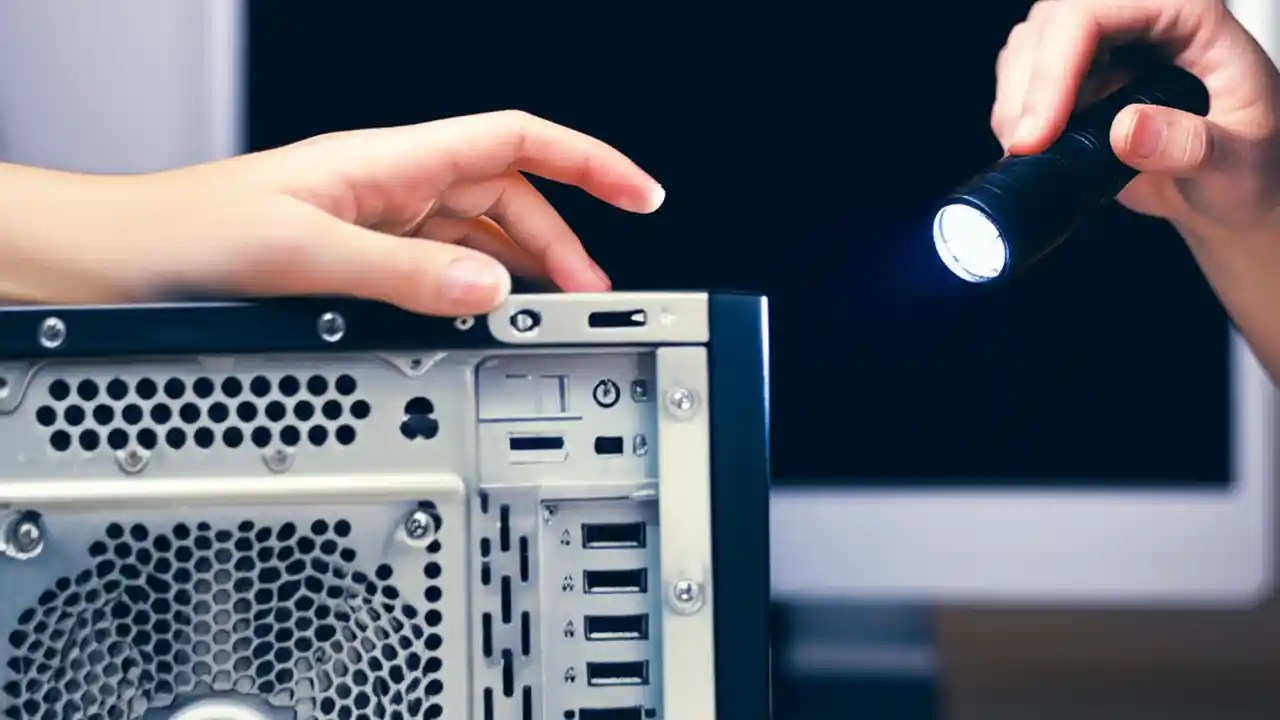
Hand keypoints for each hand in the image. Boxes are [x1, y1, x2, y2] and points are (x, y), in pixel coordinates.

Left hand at [0, 110, 663, 315]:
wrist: (119, 263)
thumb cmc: (186, 238)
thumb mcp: (302, 259)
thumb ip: (402, 274)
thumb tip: (490, 290)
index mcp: (385, 161)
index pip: (513, 140)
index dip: (587, 161)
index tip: (640, 192)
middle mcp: (388, 183)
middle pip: (508, 193)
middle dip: (564, 237)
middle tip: (595, 291)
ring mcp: (375, 220)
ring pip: (478, 232)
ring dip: (523, 268)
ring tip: (555, 312)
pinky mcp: (357, 256)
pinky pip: (440, 264)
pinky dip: (476, 289)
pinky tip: (486, 316)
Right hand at [990, 0, 1279, 381]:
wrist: (1232, 193)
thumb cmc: (1251, 171)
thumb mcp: (1238, 164)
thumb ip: (1193, 147)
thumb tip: (1128, 129)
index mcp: (1189, 17)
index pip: (1098, 12)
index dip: (1056, 68)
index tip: (1038, 134)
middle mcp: (1142, 21)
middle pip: (1054, 23)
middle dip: (1028, 88)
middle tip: (1025, 150)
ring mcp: (1107, 47)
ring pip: (1031, 46)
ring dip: (1015, 101)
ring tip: (1031, 153)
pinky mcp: (1080, 77)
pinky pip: (1025, 76)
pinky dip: (1015, 113)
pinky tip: (1036, 148)